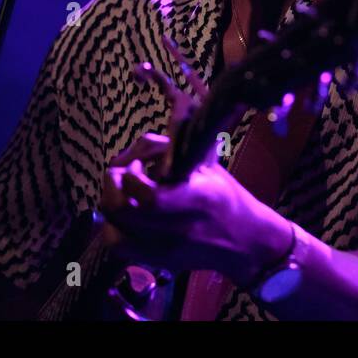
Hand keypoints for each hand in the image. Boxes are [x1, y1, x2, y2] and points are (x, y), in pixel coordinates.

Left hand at [97, 38, 291, 284]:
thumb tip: (162, 94)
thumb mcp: (208, 163)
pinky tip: (125, 214)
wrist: (246, 243)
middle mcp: (178, 227)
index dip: (132, 176)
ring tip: (124, 190)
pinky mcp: (158, 262)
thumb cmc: (226, 195)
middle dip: (113, 185)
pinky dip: (113, 228)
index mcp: (197, 198)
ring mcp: (165, 250)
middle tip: (123, 171)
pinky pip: (118, 247)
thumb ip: (180, 140)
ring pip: (114, 231)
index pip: (149, 196)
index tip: (137, 162)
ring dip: (111, 204)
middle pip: (121, 211)